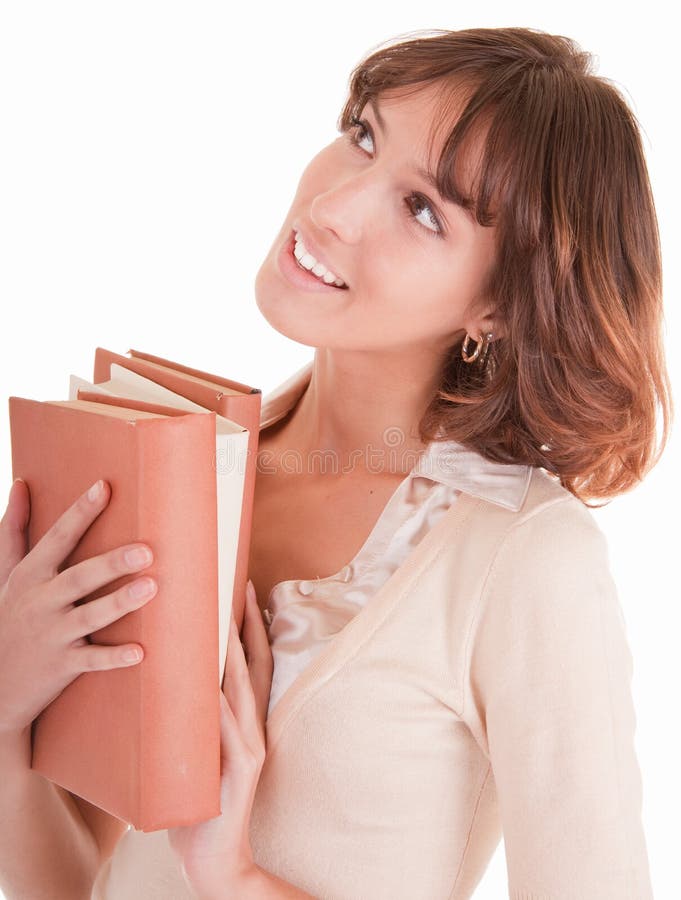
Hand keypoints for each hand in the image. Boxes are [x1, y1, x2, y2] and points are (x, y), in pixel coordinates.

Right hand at [0, 478, 156, 736]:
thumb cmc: (8, 616)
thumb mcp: (5, 572)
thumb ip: (14, 529)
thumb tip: (20, 483)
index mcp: (31, 575)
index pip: (58, 538)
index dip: (80, 513)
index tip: (104, 487)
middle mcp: (42, 602)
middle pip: (79, 578)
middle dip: (111, 564)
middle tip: (147, 550)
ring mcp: (53, 635)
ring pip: (89, 617)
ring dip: (119, 603)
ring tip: (151, 587)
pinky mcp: (62, 666)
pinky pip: (91, 660)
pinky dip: (114, 657)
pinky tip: (140, 652)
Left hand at [167, 579, 273, 894]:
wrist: (214, 857)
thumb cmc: (198, 803)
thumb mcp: (195, 753)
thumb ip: (191, 720)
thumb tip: (165, 681)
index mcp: (247, 721)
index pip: (253, 663)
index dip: (251, 626)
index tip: (242, 590)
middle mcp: (255, 727)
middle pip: (256, 664)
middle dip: (248, 624)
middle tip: (239, 587)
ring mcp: (252, 746)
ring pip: (245, 689)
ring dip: (235, 654)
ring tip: (223, 621)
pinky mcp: (243, 769)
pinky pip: (230, 730)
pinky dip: (220, 704)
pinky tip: (210, 683)